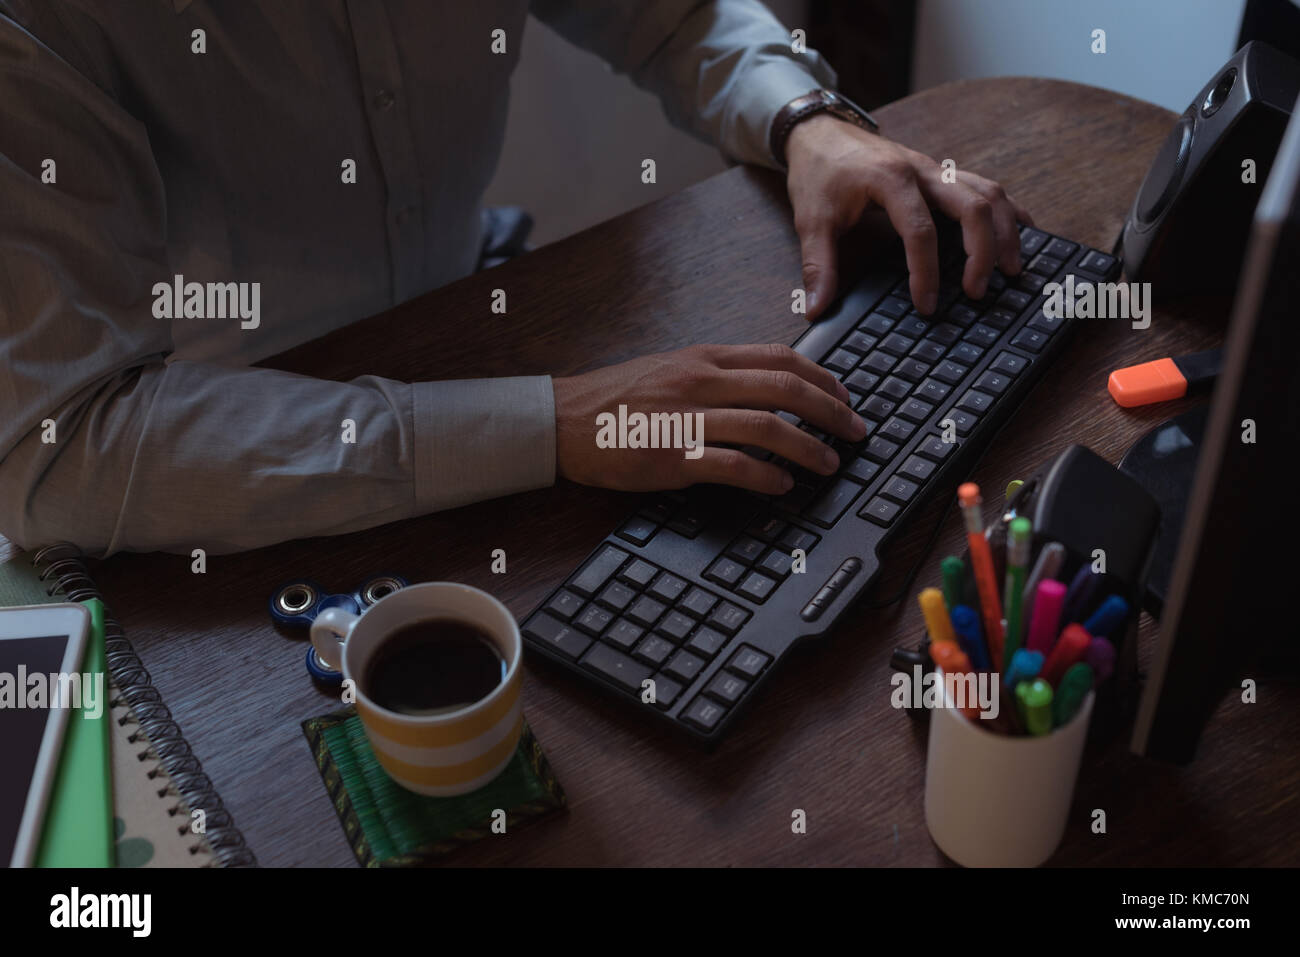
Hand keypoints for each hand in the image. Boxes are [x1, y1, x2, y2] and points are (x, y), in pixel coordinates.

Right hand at [553, 344, 867, 494]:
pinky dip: (766, 477)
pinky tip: (783, 485)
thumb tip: (767, 386)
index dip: (823, 378)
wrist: (562, 420)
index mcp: (704, 358)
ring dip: (809, 447)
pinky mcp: (673, 457)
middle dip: (831, 411)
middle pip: (785, 389)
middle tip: (855, 430)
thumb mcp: (671, 369)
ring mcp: (687, 419)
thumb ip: (717, 374)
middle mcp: (701, 382)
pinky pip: (732, 465)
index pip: (780, 358)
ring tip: (829, 463)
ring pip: (767, 427)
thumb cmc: (616, 398)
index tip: (846, 396)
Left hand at [784, 114, 1034, 319]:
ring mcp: (938, 169)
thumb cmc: (819, 172)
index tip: (926, 304)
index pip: (920, 230)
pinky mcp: (943, 173)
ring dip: (1005, 232)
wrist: (821, 131)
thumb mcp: (811, 220)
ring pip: (989, 194)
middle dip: (982, 252)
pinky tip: (1021, 234)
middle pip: (973, 206)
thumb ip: (818, 265)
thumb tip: (816, 308)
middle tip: (977, 292)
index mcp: (891, 179)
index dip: (926, 272)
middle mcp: (924, 170)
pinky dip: (1007, 212)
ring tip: (1010, 271)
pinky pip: (986, 188)